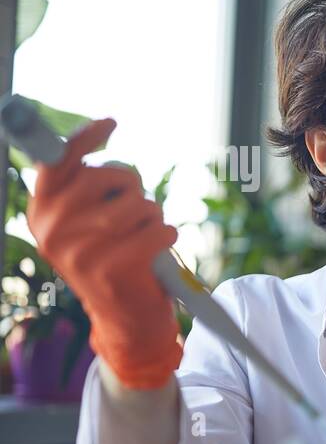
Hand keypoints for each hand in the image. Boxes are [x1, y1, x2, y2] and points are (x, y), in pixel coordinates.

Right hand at [26, 119, 181, 389]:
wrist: (124, 320)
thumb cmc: (112, 260)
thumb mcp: (85, 224)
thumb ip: (85, 188)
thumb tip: (102, 138)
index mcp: (41, 213)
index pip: (57, 162)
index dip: (85, 138)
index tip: (112, 123)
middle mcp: (52, 230)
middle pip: (108, 176)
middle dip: (132, 188)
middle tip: (133, 215)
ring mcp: (80, 250)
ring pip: (137, 203)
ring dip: (151, 215)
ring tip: (142, 238)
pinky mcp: (113, 267)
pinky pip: (158, 229)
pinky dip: (167, 236)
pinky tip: (157, 252)